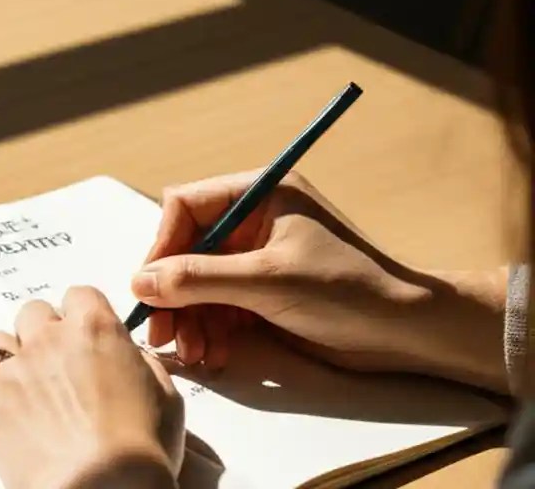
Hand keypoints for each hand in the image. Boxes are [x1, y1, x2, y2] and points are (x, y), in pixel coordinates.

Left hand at [0, 287, 183, 488]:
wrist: (101, 488)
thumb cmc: (142, 447)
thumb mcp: (166, 396)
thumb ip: (140, 364)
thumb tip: (129, 358)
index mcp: (93, 329)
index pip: (79, 295)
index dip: (83, 314)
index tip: (89, 335)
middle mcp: (48, 342)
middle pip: (32, 314)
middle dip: (44, 332)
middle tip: (60, 364)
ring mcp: (15, 375)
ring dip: (10, 358)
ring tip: (28, 385)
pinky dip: (7, 405)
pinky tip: (28, 427)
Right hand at [130, 170, 509, 393]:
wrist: (407, 331)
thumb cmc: (347, 290)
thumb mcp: (266, 281)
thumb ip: (199, 279)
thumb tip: (141, 281)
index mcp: (260, 193)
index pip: (186, 207)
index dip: (162, 246)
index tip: (150, 287)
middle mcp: (254, 219)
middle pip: (187, 248)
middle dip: (173, 292)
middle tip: (160, 332)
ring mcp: (258, 256)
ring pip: (200, 281)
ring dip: (189, 317)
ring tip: (191, 351)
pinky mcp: (264, 290)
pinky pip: (220, 305)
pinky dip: (211, 329)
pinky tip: (211, 354)